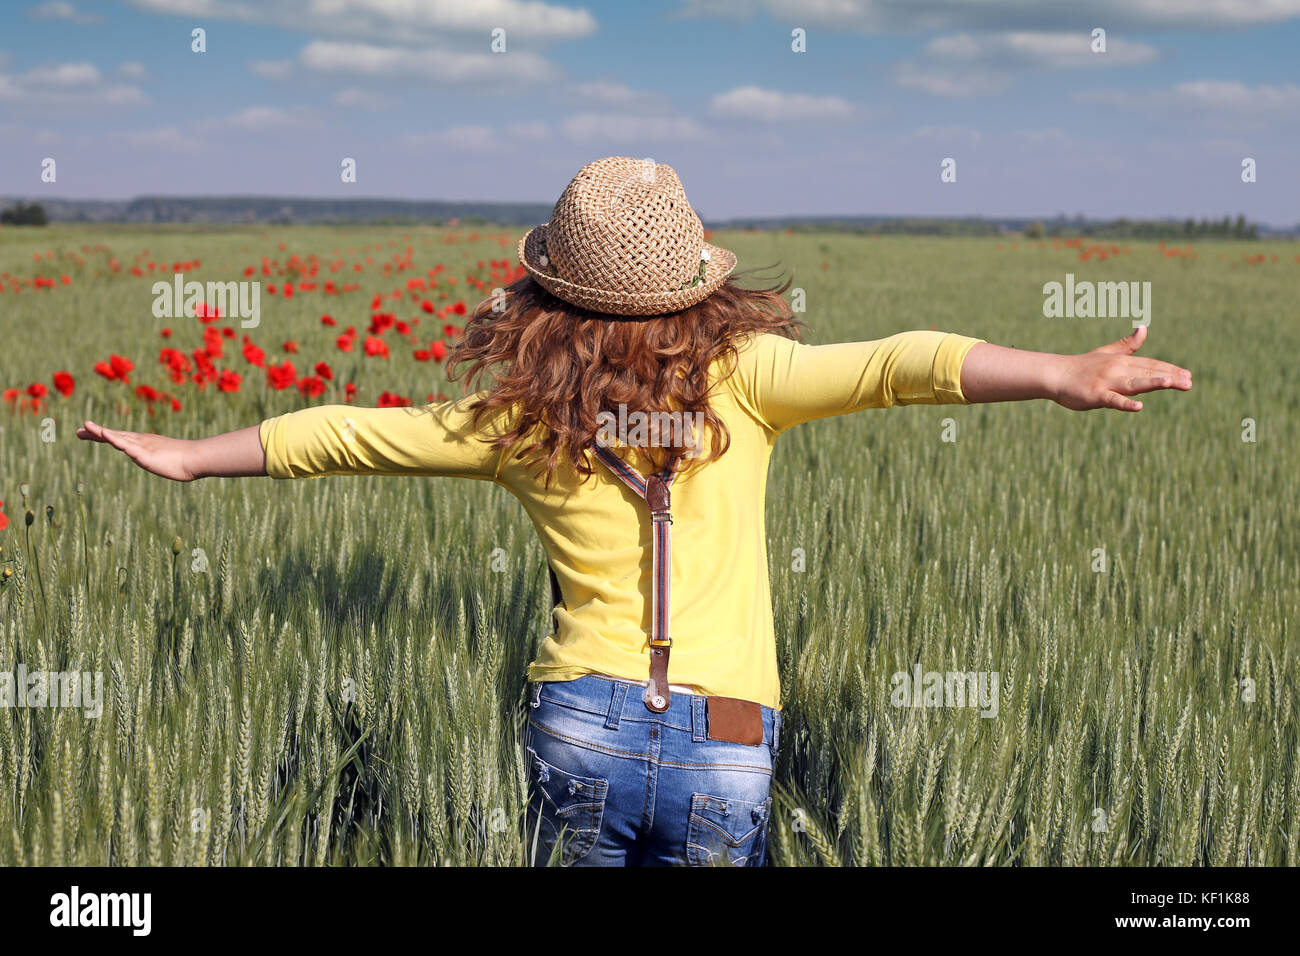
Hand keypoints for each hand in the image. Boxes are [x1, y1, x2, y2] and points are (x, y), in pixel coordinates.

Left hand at [77, 421, 194, 480]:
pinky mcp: (143, 452)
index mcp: (146, 444)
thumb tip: (175, 465)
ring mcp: (141, 446)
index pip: (122, 439)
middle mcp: (141, 442)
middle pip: (114, 436)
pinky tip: (102, 432)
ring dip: (99, 432)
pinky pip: (124, 444)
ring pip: (116, 437)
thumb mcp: (172, 462)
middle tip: (79, 431)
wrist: (197, 458)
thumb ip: (168, 462)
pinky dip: (112, 438)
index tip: (92, 433)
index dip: (106, 435)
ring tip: (84, 427)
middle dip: (95, 433)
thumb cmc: (189, 462)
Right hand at [1049, 326, 1191, 411]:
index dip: (1170, 369)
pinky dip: (1125, 403)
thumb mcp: (1107, 353)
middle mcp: (1117, 369)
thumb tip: (1144, 327)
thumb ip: (1127, 344)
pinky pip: (1112, 400)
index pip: (1150, 365)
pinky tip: (1138, 407)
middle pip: (1147, 374)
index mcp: (1121, 361)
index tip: (1188, 375)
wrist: (1055, 374)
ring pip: (1134, 383)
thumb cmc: (1081, 367)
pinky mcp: (1095, 395)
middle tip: (1190, 382)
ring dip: (1152, 382)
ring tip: (1171, 383)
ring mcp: (1106, 382)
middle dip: (1169, 377)